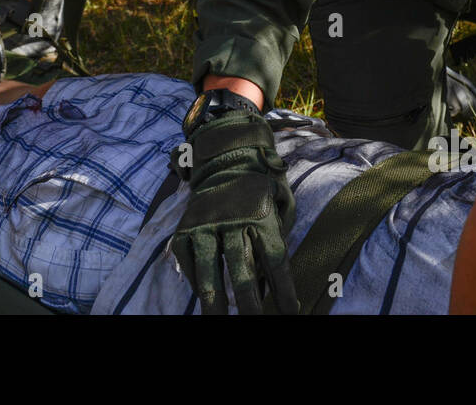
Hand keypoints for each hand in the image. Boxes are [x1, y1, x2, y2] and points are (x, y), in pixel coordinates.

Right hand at [170, 108, 297, 313]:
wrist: (224, 152)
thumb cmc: (261, 182)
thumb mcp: (282, 199)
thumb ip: (280, 233)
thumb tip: (273, 276)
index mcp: (262, 213)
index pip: (275, 260)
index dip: (283, 290)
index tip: (289, 312)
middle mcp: (233, 219)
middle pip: (243, 271)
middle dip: (249, 304)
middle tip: (254, 322)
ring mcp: (205, 223)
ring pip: (210, 270)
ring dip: (215, 302)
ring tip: (217, 321)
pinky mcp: (186, 226)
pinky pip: (188, 261)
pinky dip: (196, 282)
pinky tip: (204, 297)